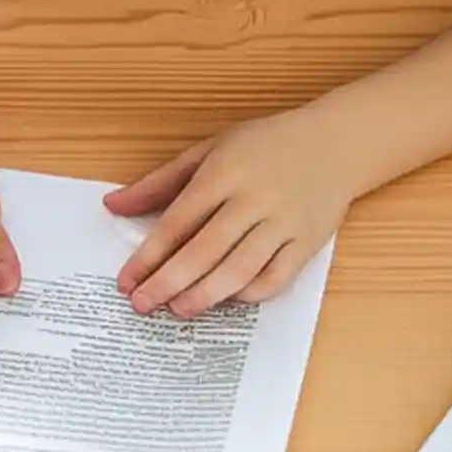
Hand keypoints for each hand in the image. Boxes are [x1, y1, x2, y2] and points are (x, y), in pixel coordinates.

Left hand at [104, 110, 350, 317]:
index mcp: (225, 172)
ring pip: (240, 269)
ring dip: (204, 295)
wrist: (338, 142)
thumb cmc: (266, 146)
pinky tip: (225, 299)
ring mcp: (285, 222)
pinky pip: (276, 277)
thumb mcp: (209, 151)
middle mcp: (255, 198)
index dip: (148, 256)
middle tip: (143, 305)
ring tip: (178, 310)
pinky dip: (248, 294)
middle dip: (168, 283)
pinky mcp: (309, 242)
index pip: (177, 222)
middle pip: (204, 251)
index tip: (126, 281)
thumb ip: (159, 182)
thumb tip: (112, 206)